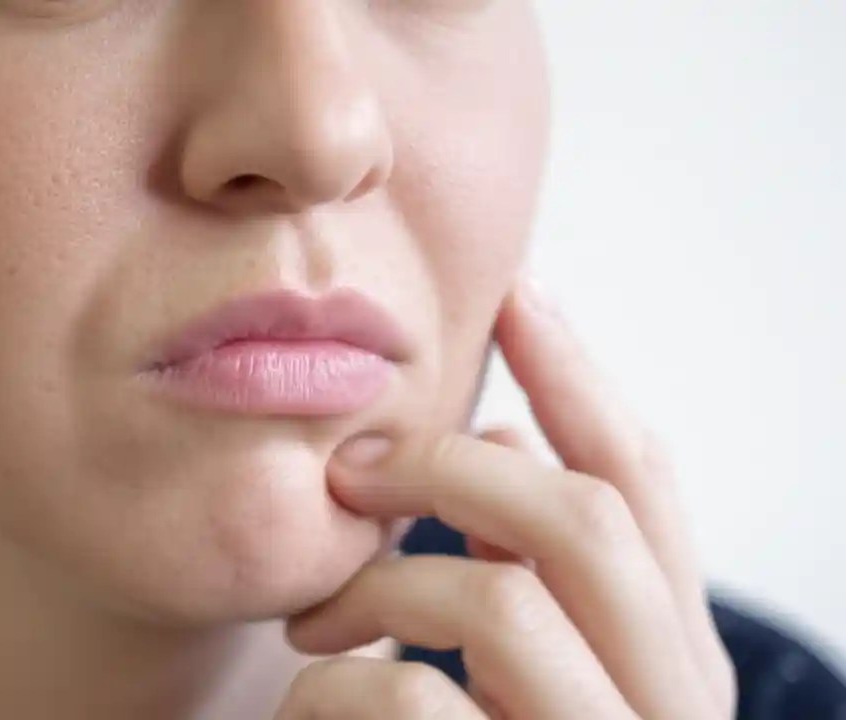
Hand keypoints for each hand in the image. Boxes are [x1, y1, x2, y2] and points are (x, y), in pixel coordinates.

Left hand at [274, 276, 737, 718]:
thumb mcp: (538, 665)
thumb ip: (532, 562)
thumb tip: (506, 436)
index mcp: (675, 656)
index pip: (642, 484)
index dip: (577, 378)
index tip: (513, 291)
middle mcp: (671, 704)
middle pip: (587, 520)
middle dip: (450, 469)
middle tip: (346, 468)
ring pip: (502, 604)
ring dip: (382, 586)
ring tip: (313, 620)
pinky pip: (415, 698)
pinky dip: (339, 686)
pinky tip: (311, 698)